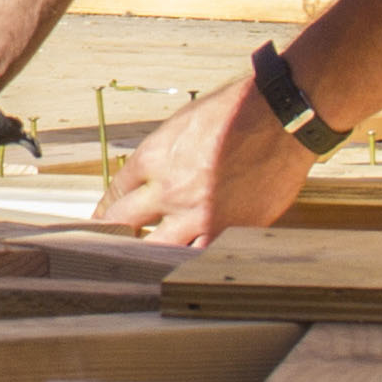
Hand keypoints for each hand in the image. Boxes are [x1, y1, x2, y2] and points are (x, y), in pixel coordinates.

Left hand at [89, 75, 315, 247]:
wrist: (280, 116)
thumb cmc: (236, 111)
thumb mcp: (183, 123)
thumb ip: (164, 153)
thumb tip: (151, 175)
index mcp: (153, 158)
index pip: (114, 193)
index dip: (106, 211)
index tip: (102, 222)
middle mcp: (168, 189)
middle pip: (124, 223)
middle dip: (113, 235)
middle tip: (108, 248)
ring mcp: (198, 214)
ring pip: (156, 249)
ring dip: (148, 255)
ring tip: (141, 267)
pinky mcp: (229, 229)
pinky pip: (199, 258)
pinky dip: (189, 264)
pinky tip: (184, 269)